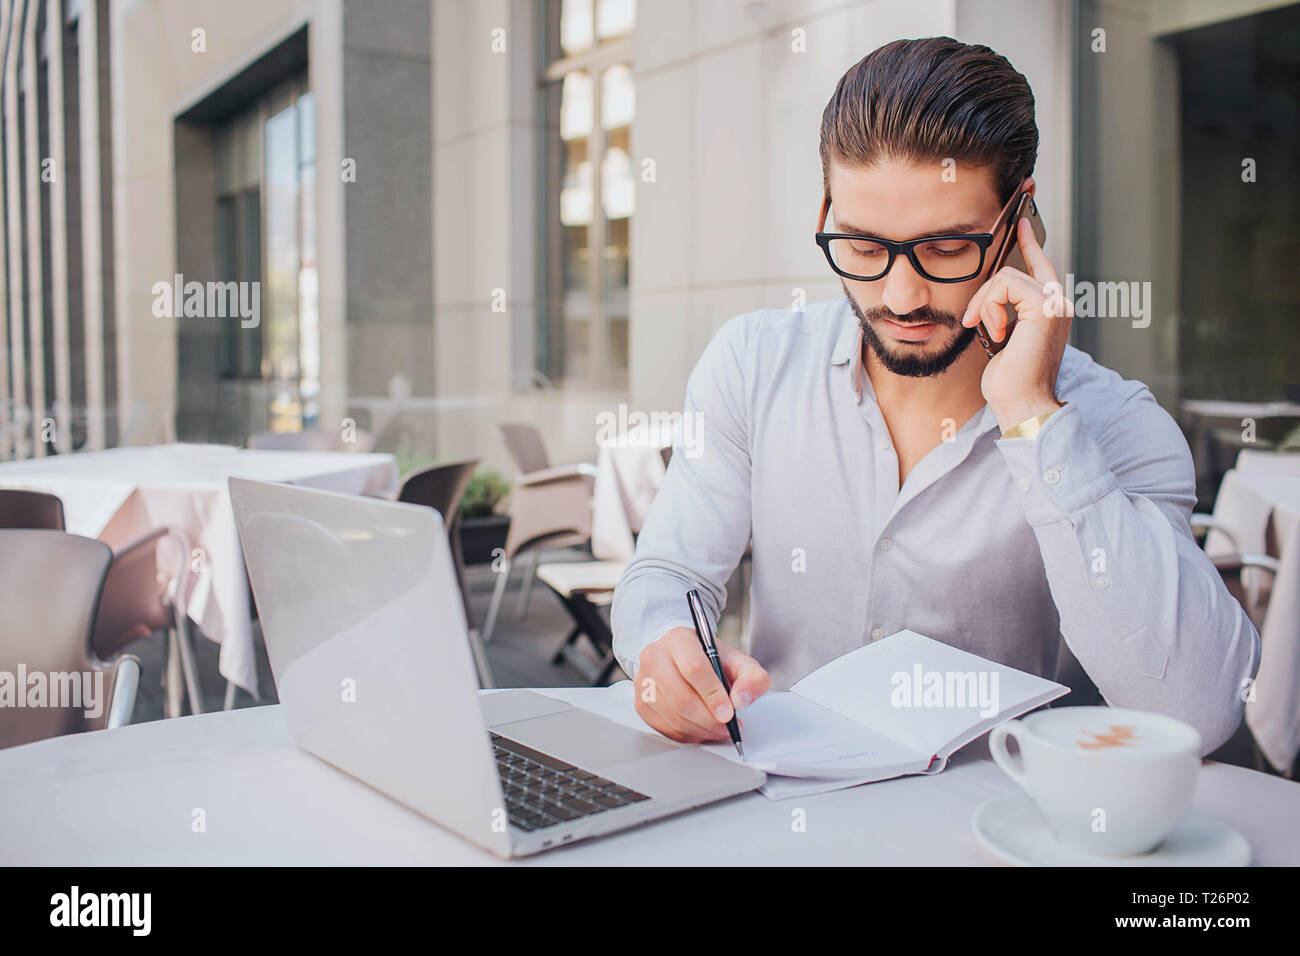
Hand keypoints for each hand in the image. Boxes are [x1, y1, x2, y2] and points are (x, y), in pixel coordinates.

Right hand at [632, 626, 769, 742]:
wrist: (685, 659)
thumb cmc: (711, 661)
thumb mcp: (738, 662)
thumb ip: (752, 677)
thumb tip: (742, 700)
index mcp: (678, 639)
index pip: (694, 668)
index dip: (713, 694)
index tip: (729, 712)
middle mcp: (654, 656)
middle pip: (681, 697)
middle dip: (709, 719)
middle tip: (727, 726)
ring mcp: (644, 681)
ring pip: (673, 716)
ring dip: (701, 730)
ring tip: (718, 728)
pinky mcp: (641, 704)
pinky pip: (665, 729)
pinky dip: (689, 735)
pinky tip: (702, 729)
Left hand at [960, 216, 1073, 431]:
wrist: (1021, 403)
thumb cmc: (1010, 381)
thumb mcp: (1003, 339)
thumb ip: (1003, 313)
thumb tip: (988, 297)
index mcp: (1050, 309)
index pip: (1041, 266)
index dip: (1029, 243)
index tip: (1020, 223)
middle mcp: (1058, 302)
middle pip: (1014, 269)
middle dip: (985, 294)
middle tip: (977, 324)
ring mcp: (1055, 303)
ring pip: (1005, 276)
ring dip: (985, 304)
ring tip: (989, 332)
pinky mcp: (1045, 306)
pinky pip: (1005, 284)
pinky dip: (990, 306)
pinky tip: (997, 331)